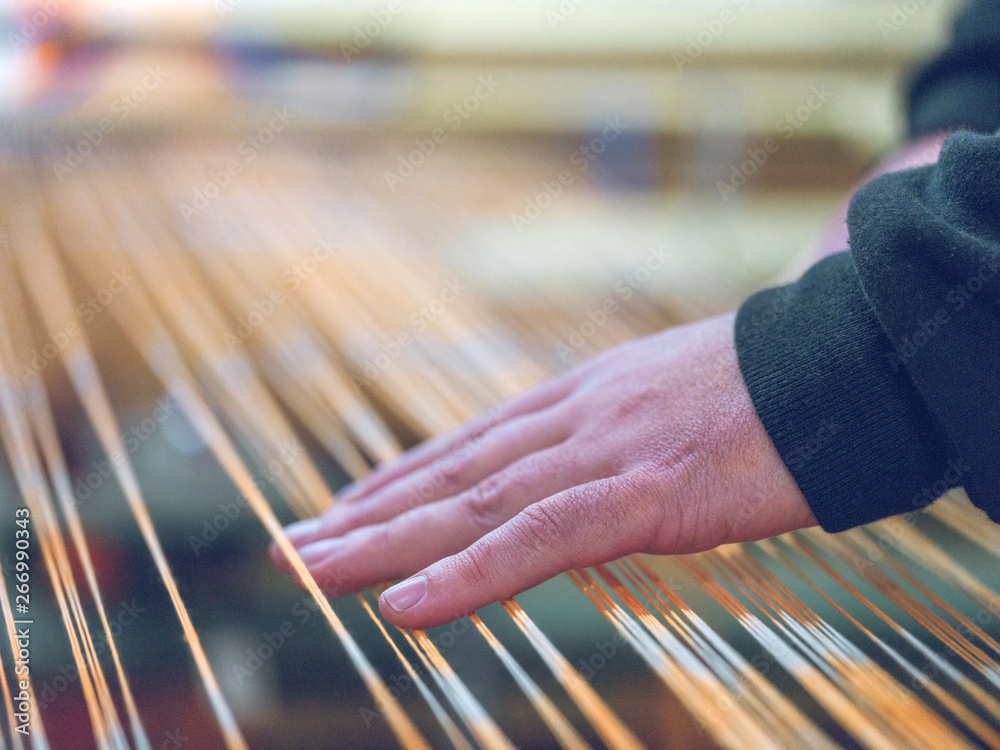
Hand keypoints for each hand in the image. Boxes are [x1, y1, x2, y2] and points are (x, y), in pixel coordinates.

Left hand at [271, 312, 816, 628]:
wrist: (837, 361)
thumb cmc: (761, 391)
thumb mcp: (665, 405)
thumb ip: (611, 437)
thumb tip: (583, 473)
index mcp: (579, 400)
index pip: (467, 445)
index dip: (398, 480)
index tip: (341, 509)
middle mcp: (571, 420)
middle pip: (449, 474)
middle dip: (364, 515)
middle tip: (288, 543)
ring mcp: (601, 452)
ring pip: (470, 504)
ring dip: (383, 543)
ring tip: (308, 568)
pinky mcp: (642, 491)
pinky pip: (537, 540)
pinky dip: (466, 573)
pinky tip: (403, 605)